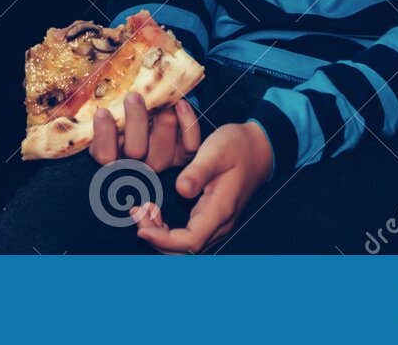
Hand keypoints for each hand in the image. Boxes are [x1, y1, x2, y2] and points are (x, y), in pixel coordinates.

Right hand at [89, 93, 200, 172]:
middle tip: (133, 96)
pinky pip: (190, 146)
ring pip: (162, 149)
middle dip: (135, 121)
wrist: (152, 114)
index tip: (103, 111)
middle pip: (135, 151)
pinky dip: (187, 123)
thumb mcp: (107, 112)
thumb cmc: (122, 112)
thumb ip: (100, 109)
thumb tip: (76, 94)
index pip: (105, 155)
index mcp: (111, 156)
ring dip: (161, 120)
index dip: (103, 135)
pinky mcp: (183, 156)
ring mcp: (161, 162)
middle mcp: (136, 165)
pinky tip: (180, 104)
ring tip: (159, 98)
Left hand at [133, 120, 274, 253]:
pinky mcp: (212, 218)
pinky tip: (155, 212)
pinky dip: (167, 231)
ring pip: (185, 246)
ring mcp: (217, 223)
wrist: (259, 147)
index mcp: (220, 209)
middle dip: (156, 238)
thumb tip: (181, 190)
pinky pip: (187, 236)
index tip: (141, 227)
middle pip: (184, 250)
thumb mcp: (216, 151)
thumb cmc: (238, 147)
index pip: (190, 241)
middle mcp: (220, 223)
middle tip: (138, 212)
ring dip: (160, 235)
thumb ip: (198, 171)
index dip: (163, 240)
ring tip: (144, 210)